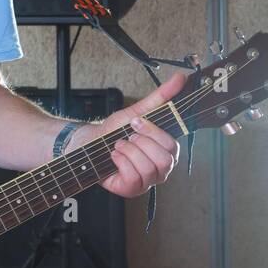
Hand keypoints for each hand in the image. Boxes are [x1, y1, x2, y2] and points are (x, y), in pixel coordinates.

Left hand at [69, 72, 184, 198]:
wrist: (88, 143)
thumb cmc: (113, 131)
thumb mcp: (136, 111)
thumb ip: (160, 97)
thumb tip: (180, 77)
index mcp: (167, 150)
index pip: (172, 145)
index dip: (152, 132)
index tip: (135, 122)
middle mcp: (162, 168)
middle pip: (164, 159)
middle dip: (140, 144)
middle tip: (126, 137)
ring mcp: (148, 181)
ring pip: (148, 168)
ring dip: (128, 152)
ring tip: (118, 146)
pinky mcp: (132, 189)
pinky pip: (133, 178)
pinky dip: (120, 162)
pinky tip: (113, 156)